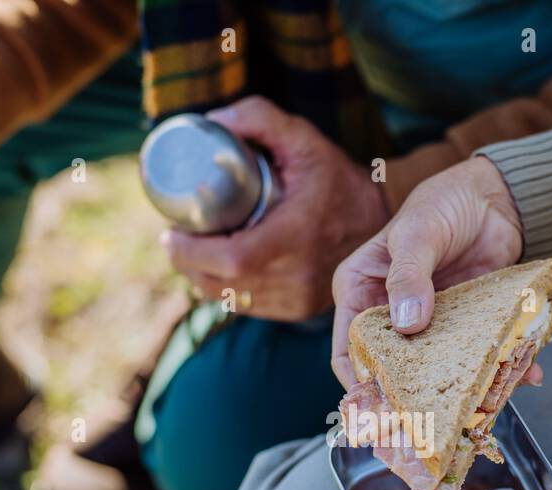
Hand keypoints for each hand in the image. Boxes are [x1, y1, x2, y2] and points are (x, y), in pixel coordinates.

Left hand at [161, 95, 387, 320]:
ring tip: (192, 252)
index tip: (171, 233)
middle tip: (175, 238)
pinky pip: (249, 307)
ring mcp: (300, 298)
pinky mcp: (299, 310)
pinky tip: (217, 272)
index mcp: (297, 235)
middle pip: (223, 284)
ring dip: (202, 278)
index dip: (193, 253)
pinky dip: (226, 291)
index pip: (233, 259)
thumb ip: (260, 118)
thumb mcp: (304, 139)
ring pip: (231, 299)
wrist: (379, 223)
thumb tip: (213, 122)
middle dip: (187, 263)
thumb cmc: (337, 178)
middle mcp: (299, 275)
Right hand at [330, 155, 526, 387]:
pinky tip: (524, 372)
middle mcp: (390, 315)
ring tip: (485, 401)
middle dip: (411, 396)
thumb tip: (407, 323)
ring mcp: (430, 325)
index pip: (350, 347)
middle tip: (432, 420)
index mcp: (360, 292)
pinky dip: (500, 367)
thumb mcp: (417, 234)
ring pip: (437, 370)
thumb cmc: (442, 204)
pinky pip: (477, 356)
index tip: (382, 407)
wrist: (494, 197)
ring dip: (461, 387)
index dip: (361, 380)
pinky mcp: (465, 326)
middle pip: (392, 369)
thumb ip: (409, 276)